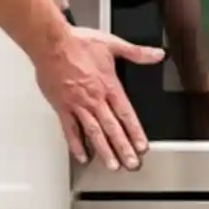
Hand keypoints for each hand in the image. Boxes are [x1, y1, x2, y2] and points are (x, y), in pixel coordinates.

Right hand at [34, 27, 164, 169]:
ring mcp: (78, 105)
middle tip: (131, 164)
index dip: (135, 132)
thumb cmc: (78, 42)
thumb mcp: (113, 44)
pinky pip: (70, 130)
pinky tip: (83, 156)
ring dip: (104, 151)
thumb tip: (157, 54)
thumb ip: (137, 53)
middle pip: (112, 128)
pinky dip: (76, 144)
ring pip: (94, 133)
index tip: (142, 147)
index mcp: (109, 86)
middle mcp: (95, 99)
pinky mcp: (62, 107)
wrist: (50, 43)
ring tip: (112, 166)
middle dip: (123, 148)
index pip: (126, 114)